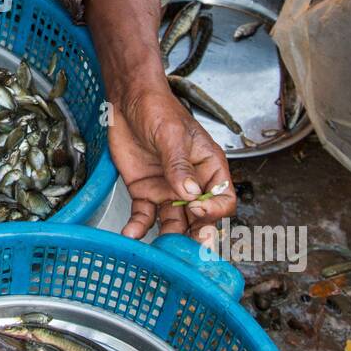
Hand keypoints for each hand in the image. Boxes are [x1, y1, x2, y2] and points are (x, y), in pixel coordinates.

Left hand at [106, 81, 235, 244]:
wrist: (127, 100)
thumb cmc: (157, 109)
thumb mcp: (170, 134)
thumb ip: (179, 165)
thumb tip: (190, 194)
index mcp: (209, 167)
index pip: (223, 198)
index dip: (214, 211)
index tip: (196, 211)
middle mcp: (192, 184)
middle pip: (200, 218)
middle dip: (194, 236)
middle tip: (185, 250)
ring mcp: (168, 190)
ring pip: (174, 223)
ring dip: (168, 238)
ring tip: (159, 250)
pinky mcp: (145, 192)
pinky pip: (145, 217)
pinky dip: (138, 228)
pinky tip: (130, 234)